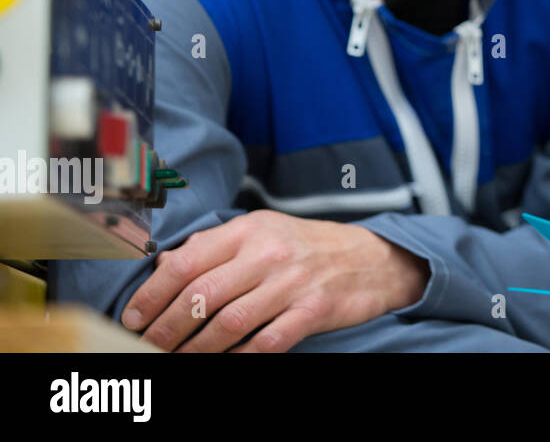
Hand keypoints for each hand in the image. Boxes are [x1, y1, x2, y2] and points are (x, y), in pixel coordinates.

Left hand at [120, 210, 429, 352]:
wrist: (372, 258)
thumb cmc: (307, 246)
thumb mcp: (262, 231)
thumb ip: (214, 247)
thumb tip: (162, 265)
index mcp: (249, 230)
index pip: (187, 261)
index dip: (152, 293)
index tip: (132, 317)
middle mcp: (268, 253)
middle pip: (201, 296)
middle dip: (166, 329)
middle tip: (147, 347)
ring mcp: (292, 282)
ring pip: (228, 323)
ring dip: (195, 350)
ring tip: (177, 361)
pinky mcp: (313, 310)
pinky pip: (266, 342)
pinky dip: (239, 358)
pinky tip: (225, 363)